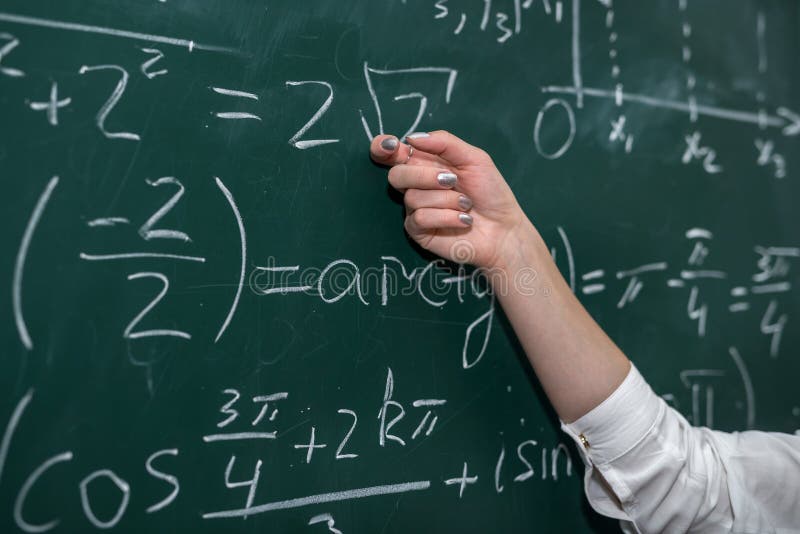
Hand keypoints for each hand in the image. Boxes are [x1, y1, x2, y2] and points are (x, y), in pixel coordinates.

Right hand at [370, 130, 529, 269]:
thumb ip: (444, 143)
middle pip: (396, 174)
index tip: (392, 146)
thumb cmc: (491, 192)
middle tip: (452, 180)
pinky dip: (445, 216)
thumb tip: (412, 138)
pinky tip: (463, 220)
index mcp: (425, 164)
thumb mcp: (474, 158)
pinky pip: (419, 218)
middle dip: (424, 175)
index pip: (392, 153)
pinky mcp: (418, 231)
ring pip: (412, 197)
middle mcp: (416, 185)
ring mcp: (415, 209)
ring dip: (446, 199)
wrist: (503, 228)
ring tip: (466, 204)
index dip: (382, 147)